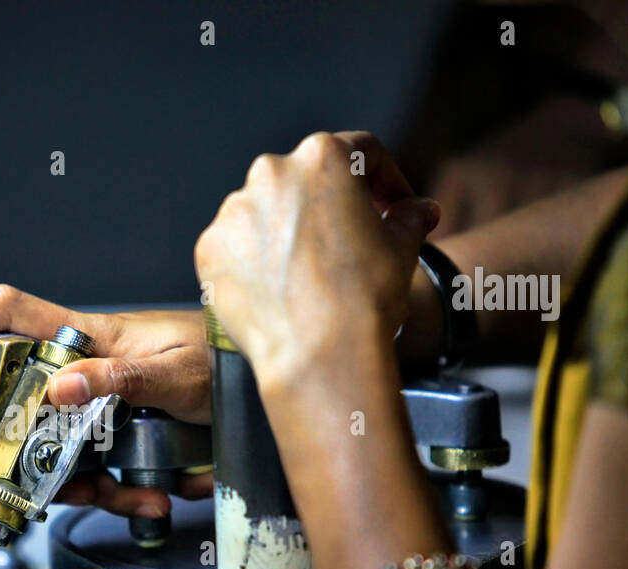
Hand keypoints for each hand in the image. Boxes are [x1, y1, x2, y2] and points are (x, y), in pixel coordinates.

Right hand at [0, 284, 213, 518]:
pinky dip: (121, 496)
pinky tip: (152, 498)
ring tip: (121, 496)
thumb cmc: (224, 359)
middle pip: (19, 403)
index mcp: (88, 338)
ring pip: (58, 453)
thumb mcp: (176, 371)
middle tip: (31, 476)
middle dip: (19, 447)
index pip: (9, 313)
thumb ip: (120, 378)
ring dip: (81, 486)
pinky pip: (99, 476)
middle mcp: (84, 372)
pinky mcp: (118, 440)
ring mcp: (97, 408)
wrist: (260, 390)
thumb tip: (57, 386)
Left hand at [194, 131, 439, 396]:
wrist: (318, 354)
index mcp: (323, 156)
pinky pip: (236, 246)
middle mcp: (270, 172)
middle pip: (306, 181)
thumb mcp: (404, 247)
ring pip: (266, 212)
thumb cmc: (365, 298)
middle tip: (347, 242)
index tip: (392, 206)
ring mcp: (234, 211)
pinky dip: (254, 261)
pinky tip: (276, 289)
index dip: (385, 180)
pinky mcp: (209, 248)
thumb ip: (409, 217)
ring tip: (307, 274)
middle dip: (330, 206)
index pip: (361, 154)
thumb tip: (419, 210)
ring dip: (286, 232)